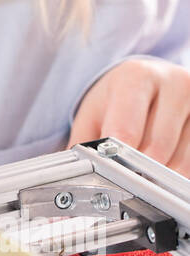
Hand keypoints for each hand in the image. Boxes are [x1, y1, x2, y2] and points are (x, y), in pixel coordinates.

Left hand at [68, 57, 189, 176]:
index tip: (111, 176)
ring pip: (181, 161)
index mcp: (136, 76)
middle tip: (126, 179)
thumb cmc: (117, 100)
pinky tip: (165, 164)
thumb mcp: (92, 115)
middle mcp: (172, 83)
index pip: (127, 131)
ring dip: (161, 174)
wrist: (147, 80)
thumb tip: (77, 176)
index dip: (117, 160)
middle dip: (139, 171)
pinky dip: (179, 171)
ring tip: (145, 166)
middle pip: (157, 149)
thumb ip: (83, 145)